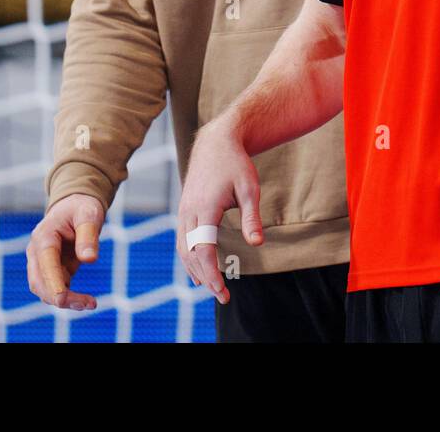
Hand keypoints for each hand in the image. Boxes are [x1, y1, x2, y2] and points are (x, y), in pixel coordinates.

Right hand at [27, 193, 104, 310]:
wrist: (74, 206)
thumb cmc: (81, 208)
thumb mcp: (89, 215)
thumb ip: (88, 235)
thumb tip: (89, 259)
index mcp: (44, 237)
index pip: (45, 263)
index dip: (52, 282)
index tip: (63, 299)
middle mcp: (37, 252)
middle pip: (39, 282)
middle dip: (61, 297)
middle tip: (89, 304)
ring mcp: (40, 263)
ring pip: (44, 290)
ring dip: (64, 301)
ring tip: (90, 304)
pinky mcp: (49, 270)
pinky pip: (54, 289)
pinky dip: (67, 298)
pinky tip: (85, 301)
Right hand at [176, 118, 263, 303]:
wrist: (216, 142)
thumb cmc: (236, 164)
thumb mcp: (249, 189)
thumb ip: (251, 217)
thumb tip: (257, 244)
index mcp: (205, 207)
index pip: (203, 250)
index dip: (211, 273)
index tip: (221, 290)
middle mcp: (189, 211)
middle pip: (191, 254)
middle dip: (205, 278)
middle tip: (223, 297)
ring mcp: (184, 210)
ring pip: (183, 248)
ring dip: (195, 270)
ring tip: (211, 288)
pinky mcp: (184, 210)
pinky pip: (182, 240)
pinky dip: (188, 258)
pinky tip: (198, 271)